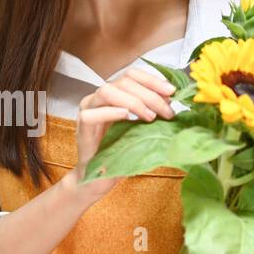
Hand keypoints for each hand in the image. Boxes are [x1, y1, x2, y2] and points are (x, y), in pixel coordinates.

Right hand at [69, 67, 175, 199]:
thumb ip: (153, 111)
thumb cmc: (122, 153)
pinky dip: (110, 112)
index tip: (172, 92)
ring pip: (107, 91)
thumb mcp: (142, 128)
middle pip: (123, 82)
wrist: (101, 178)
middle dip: (150, 95)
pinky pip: (92, 114)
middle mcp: (99, 97)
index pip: (132, 75)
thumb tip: (171, 99)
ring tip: (150, 117)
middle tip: (167, 112)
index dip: (152, 80)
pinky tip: (126, 117)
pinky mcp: (82, 127)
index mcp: (114, 94)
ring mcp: (88, 110)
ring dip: (133, 101)